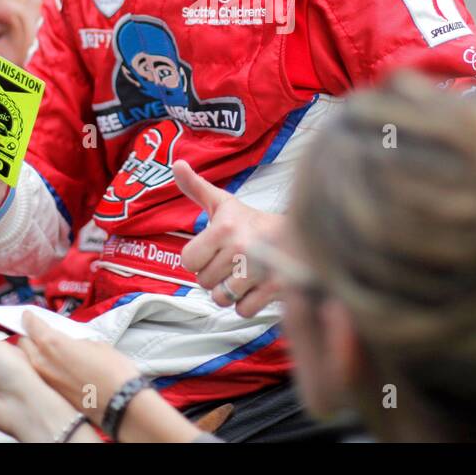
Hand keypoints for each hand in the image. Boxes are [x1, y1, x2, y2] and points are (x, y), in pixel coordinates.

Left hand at [17, 312, 139, 422]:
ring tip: (49, 354)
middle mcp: (41, 362)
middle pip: (23, 345)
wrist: (120, 403)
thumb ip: (76, 341)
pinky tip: (58, 372)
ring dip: (35, 356)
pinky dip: (44, 372)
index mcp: (52, 343)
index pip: (31, 325)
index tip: (29, 316)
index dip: (30, 318)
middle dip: (29, 338)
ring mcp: (43, 382)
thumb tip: (70, 344)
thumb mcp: (96, 344)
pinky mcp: (50, 396)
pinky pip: (40, 378)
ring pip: (29, 363)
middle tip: (38, 336)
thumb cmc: (112, 369)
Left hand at [175, 161, 283, 315]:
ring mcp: (259, 270)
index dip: (199, 258)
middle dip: (215, 274)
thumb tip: (175, 164)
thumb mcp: (223, 202)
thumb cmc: (253, 221)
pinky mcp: (275, 288)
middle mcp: (241, 249)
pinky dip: (247, 303)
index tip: (214, 249)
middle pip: (204, 282)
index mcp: (224, 228)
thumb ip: (196, 187)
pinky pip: (243, 310)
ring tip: (243, 273)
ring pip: (222, 298)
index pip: (188, 261)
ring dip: (230, 291)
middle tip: (232, 260)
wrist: (300, 232)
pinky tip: (256, 285)